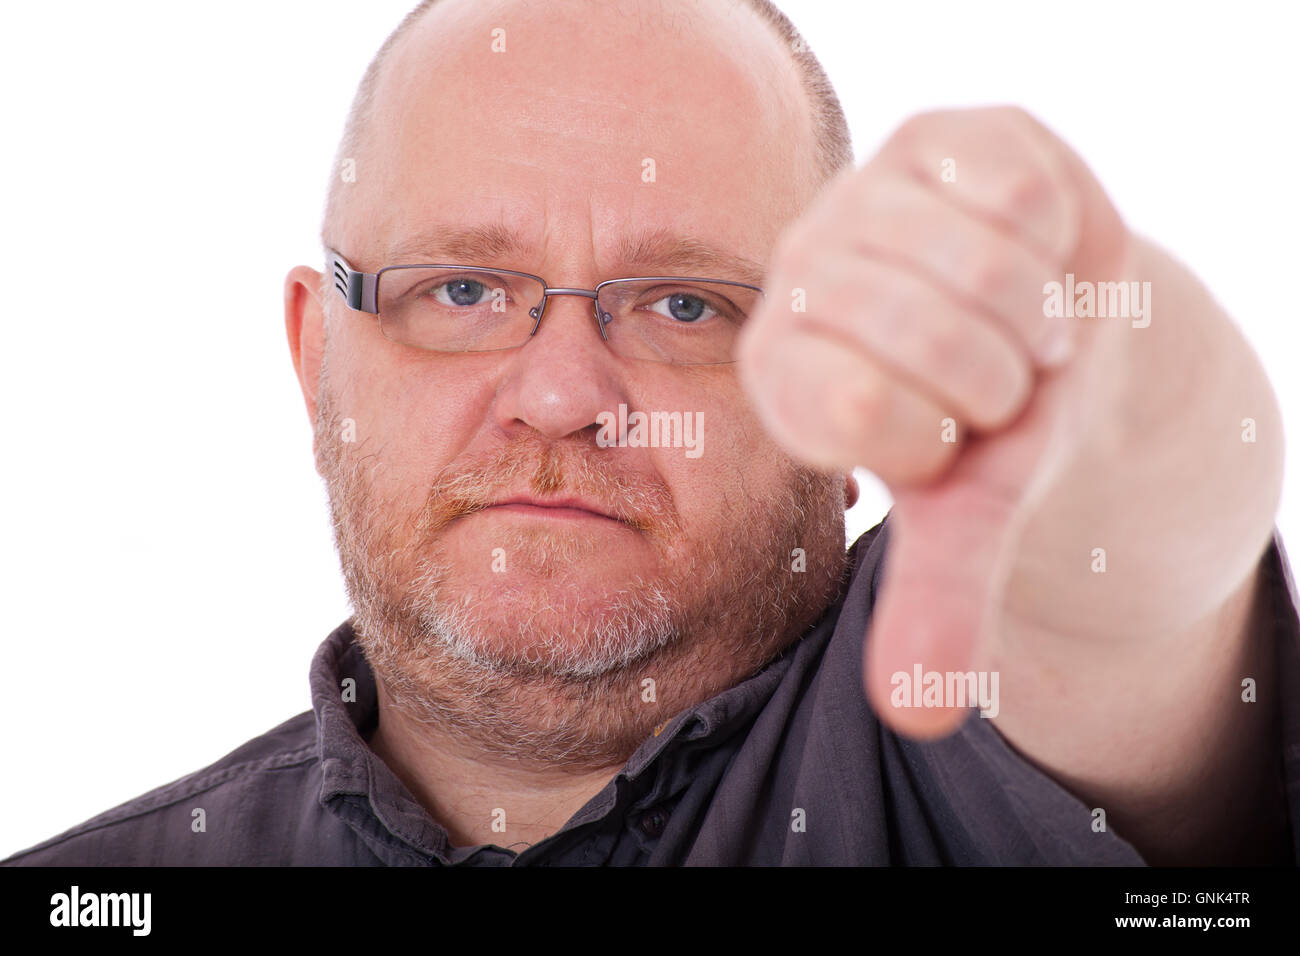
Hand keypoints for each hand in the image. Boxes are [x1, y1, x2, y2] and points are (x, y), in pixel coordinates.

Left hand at [736, 106, 1131, 738]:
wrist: (1053, 335)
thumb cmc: (990, 432)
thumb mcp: (965, 521)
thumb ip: (937, 605)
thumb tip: (917, 716)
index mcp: (783, 374)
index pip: (860, 412)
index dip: (940, 438)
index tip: (944, 437)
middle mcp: (802, 277)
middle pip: (932, 335)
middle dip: (1002, 378)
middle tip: (995, 377)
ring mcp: (864, 196)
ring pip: (986, 266)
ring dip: (1040, 314)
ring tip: (1018, 321)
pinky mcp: (939, 140)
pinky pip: (1021, 193)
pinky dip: (1060, 241)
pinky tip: (1029, 251)